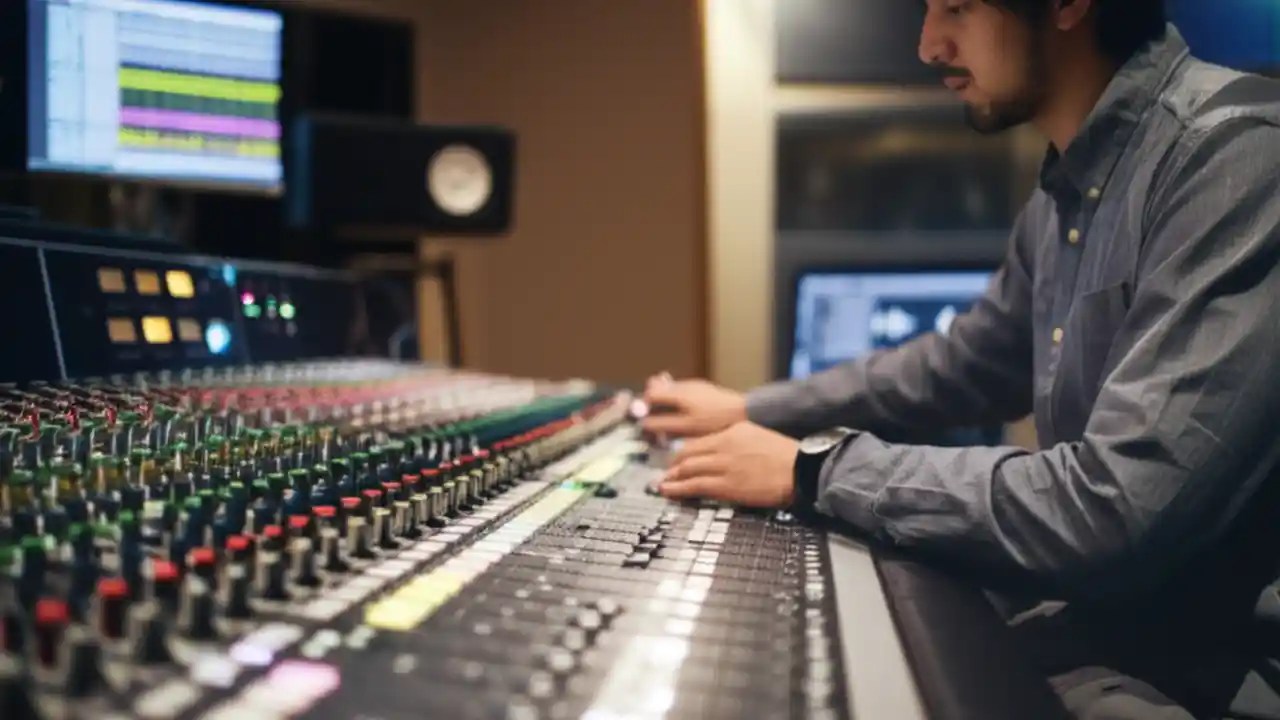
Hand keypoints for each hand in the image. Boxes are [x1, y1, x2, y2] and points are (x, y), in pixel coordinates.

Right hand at [640, 374, 747, 437]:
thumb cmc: (716, 422)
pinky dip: (675, 401)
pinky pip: (681, 391)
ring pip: (669, 390)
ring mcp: (694, 385)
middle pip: (657, 388)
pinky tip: (681, 415)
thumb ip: (664, 423)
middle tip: (652, 420)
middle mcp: (684, 385)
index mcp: (678, 393)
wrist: (745, 412)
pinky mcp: (702, 388)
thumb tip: (645, 423)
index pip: (650, 394)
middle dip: (651, 404)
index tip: (641, 420)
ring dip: (663, 402)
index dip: (642, 407)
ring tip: (665, 419)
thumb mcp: (687, 427)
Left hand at [658, 421, 798, 508]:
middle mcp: (724, 445)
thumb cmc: (786, 457)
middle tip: (666, 474)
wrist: (801, 469)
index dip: (683, 452)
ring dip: (671, 478)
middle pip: (688, 454)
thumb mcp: (759, 437)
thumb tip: (722, 451)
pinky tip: (669, 492)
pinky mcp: (727, 485)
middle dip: (673, 465)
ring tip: (662, 485)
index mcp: (733, 431)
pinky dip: (678, 489)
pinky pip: (695, 486)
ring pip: (687, 469)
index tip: (678, 460)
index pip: (699, 440)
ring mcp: (724, 465)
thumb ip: (738, 442)